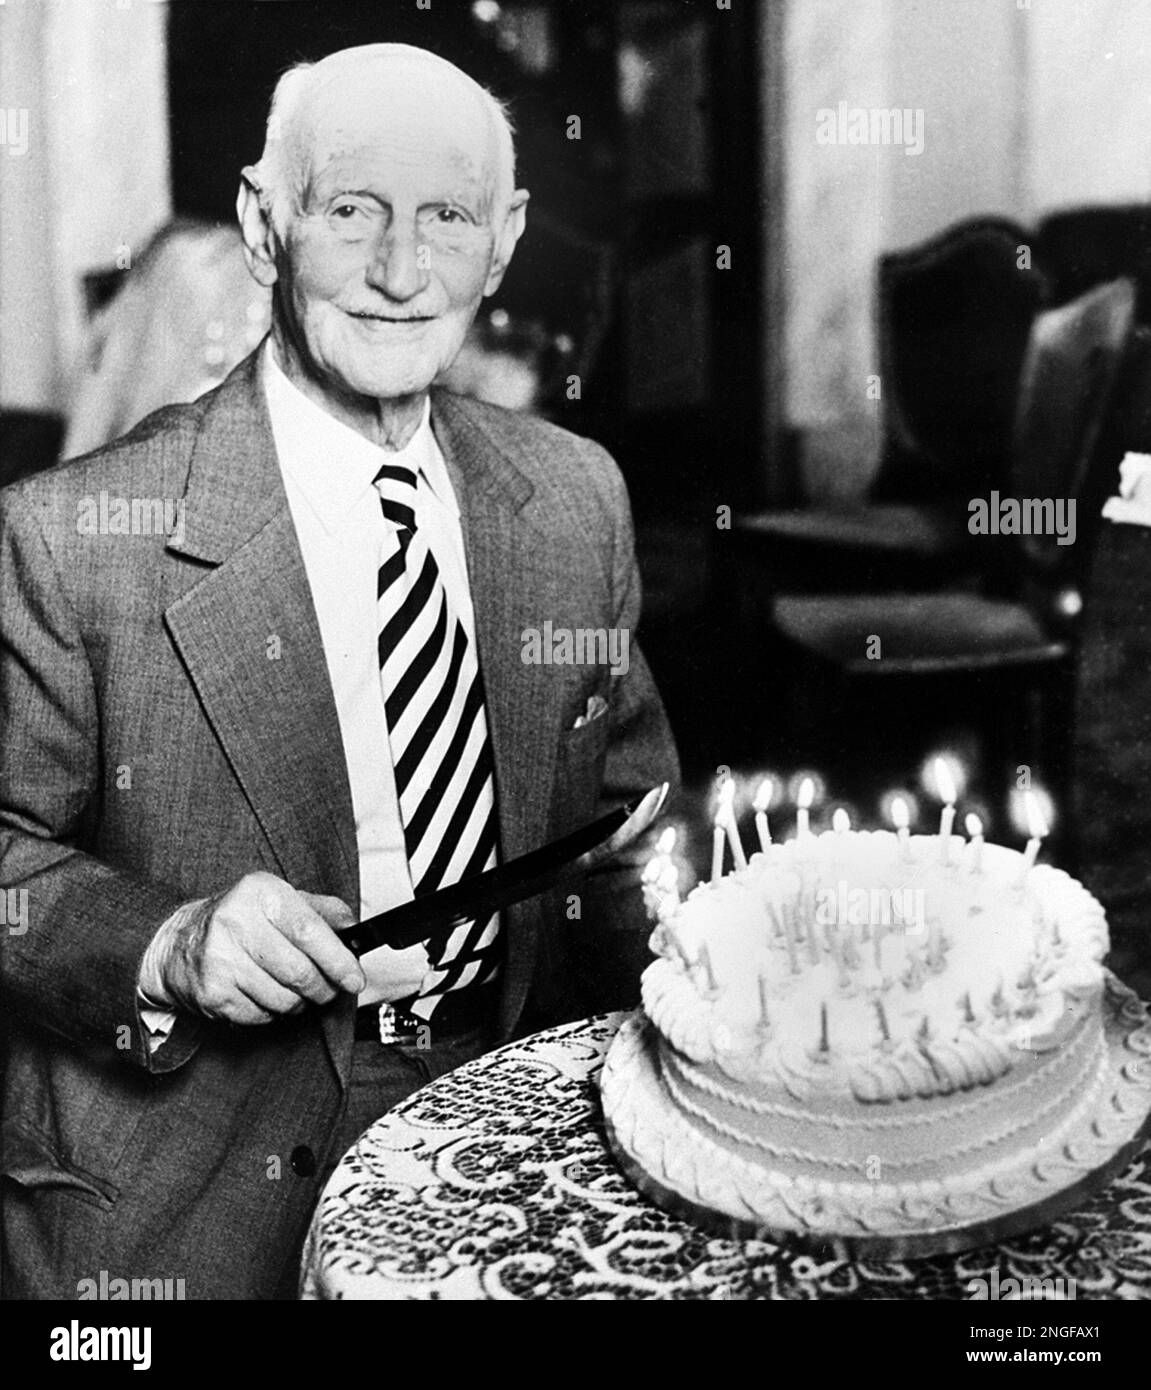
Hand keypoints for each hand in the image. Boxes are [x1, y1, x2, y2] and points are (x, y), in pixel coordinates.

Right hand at [147, 873, 365, 1024]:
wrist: (177, 944)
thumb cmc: (238, 920)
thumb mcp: (278, 899)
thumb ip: (320, 910)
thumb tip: (353, 928)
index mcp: (259, 893)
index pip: (309, 931)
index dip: (338, 960)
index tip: (354, 978)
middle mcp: (236, 922)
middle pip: (299, 972)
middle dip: (323, 988)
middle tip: (328, 990)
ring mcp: (220, 960)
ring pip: (283, 1000)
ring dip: (299, 1003)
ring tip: (293, 991)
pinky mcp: (212, 993)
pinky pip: (261, 1016)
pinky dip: (272, 1013)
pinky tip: (264, 995)